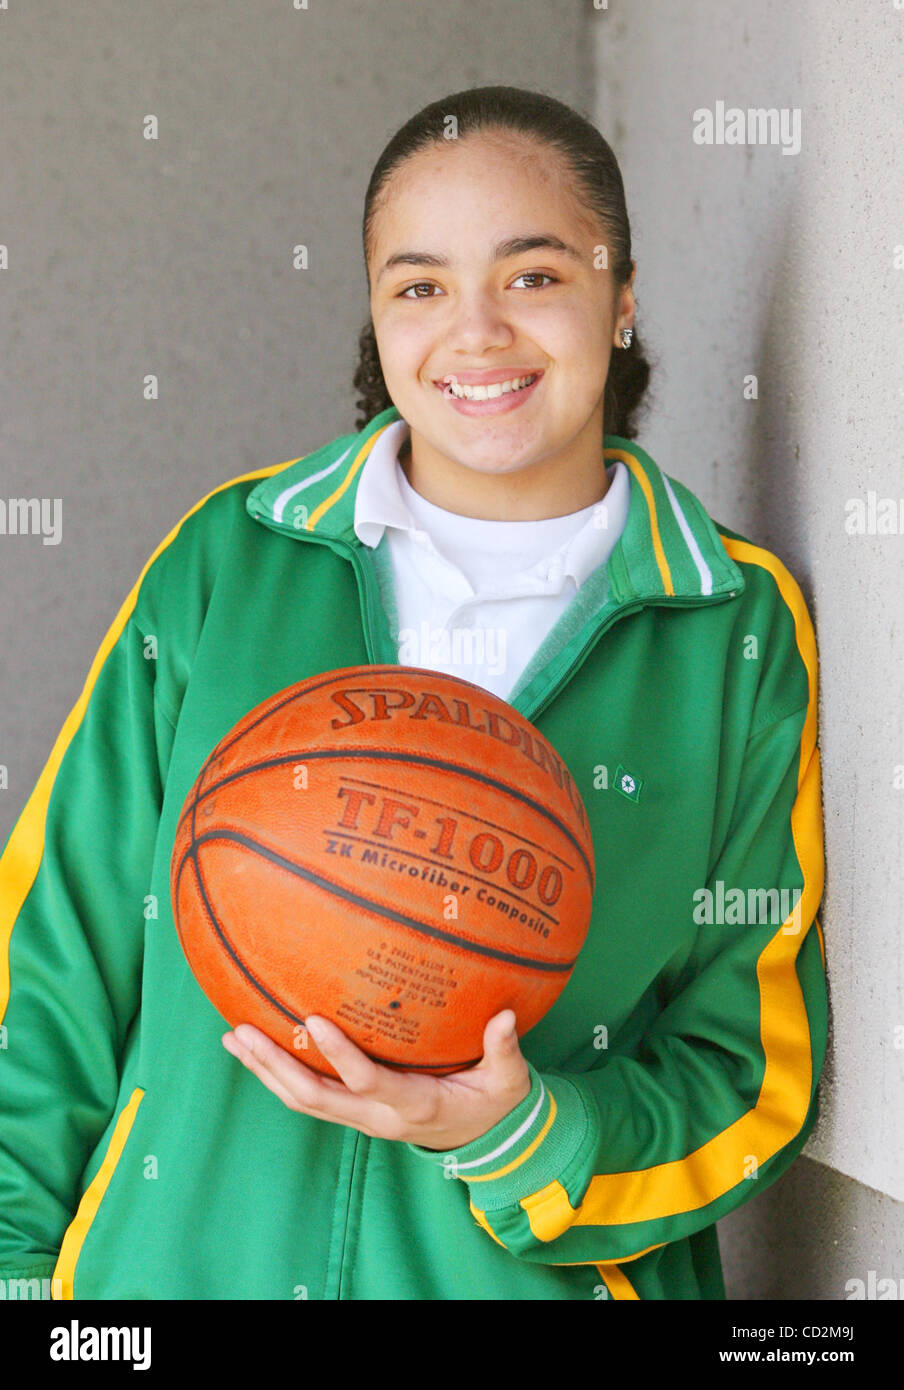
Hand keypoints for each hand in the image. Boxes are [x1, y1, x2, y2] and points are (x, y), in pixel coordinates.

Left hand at [221, 1008, 531, 1150]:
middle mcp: (378, 1117)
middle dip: (275, 1066)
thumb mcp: (508, 1080)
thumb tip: (505, 1016)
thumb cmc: (495, 1102)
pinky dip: (278, 1075)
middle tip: (242, 1030)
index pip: (367, 1081)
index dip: (338, 1055)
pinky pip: (308, 1099)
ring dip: (265, 1071)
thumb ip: (503, 1050)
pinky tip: (256, 1049)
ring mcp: (361, 1120)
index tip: (312, 1019)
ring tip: (233, 1037)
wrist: (484, 1140)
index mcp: (414, 1105)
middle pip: (314, 1098)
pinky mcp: (354, 1114)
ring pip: (302, 1102)